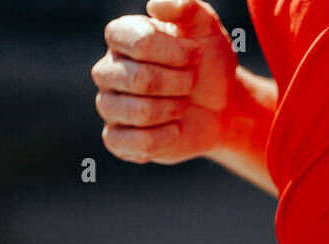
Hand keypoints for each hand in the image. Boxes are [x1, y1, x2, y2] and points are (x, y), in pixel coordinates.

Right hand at [92, 0, 237, 163]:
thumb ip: (188, 8)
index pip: (137, 43)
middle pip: (139, 80)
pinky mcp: (117, 139)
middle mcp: (108, 70)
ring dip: (174, 110)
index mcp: (122, 37)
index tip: (197, 56)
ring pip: (138, 113)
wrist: (221, 108)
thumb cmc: (208, 65)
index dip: (175, 54)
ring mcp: (109, 106)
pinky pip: (135, 144)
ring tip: (183, 105)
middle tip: (192, 83)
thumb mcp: (208, 30)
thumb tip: (155, 6)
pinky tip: (175, 129)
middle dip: (180, 84)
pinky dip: (165, 138)